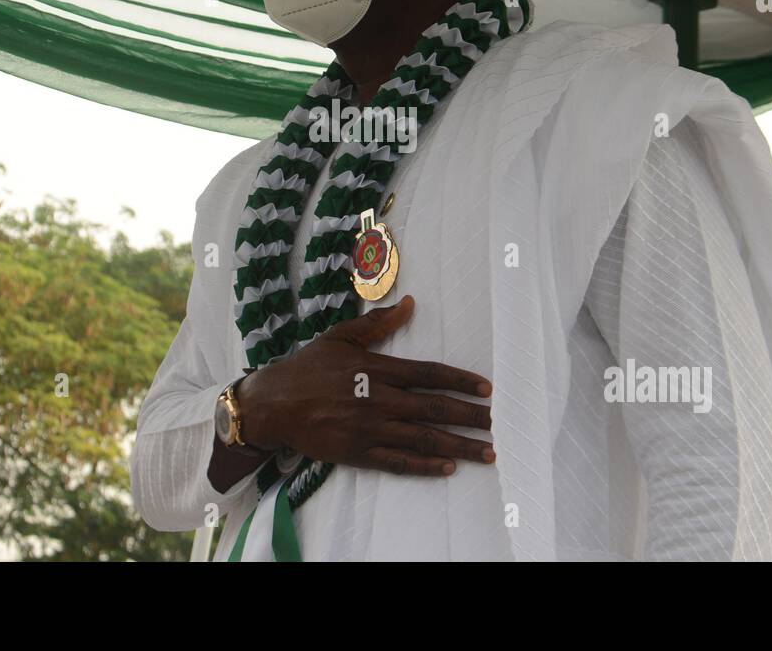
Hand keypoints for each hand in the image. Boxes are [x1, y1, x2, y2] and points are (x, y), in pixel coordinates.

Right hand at [239, 295, 493, 476]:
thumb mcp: (340, 337)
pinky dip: (425, 466)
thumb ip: (377, 324)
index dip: (461, 381)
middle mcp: (378, 400)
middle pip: (435, 409)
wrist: (273, 403)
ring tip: (486, 453)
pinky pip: (398, 462)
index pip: (430, 375)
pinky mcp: (358, 452)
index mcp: (377, 369)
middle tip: (499, 425)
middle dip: (471, 417)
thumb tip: (409, 303)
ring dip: (458, 447)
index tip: (487, 389)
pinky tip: (448, 468)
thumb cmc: (307, 367)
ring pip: (423, 440)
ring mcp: (369, 429)